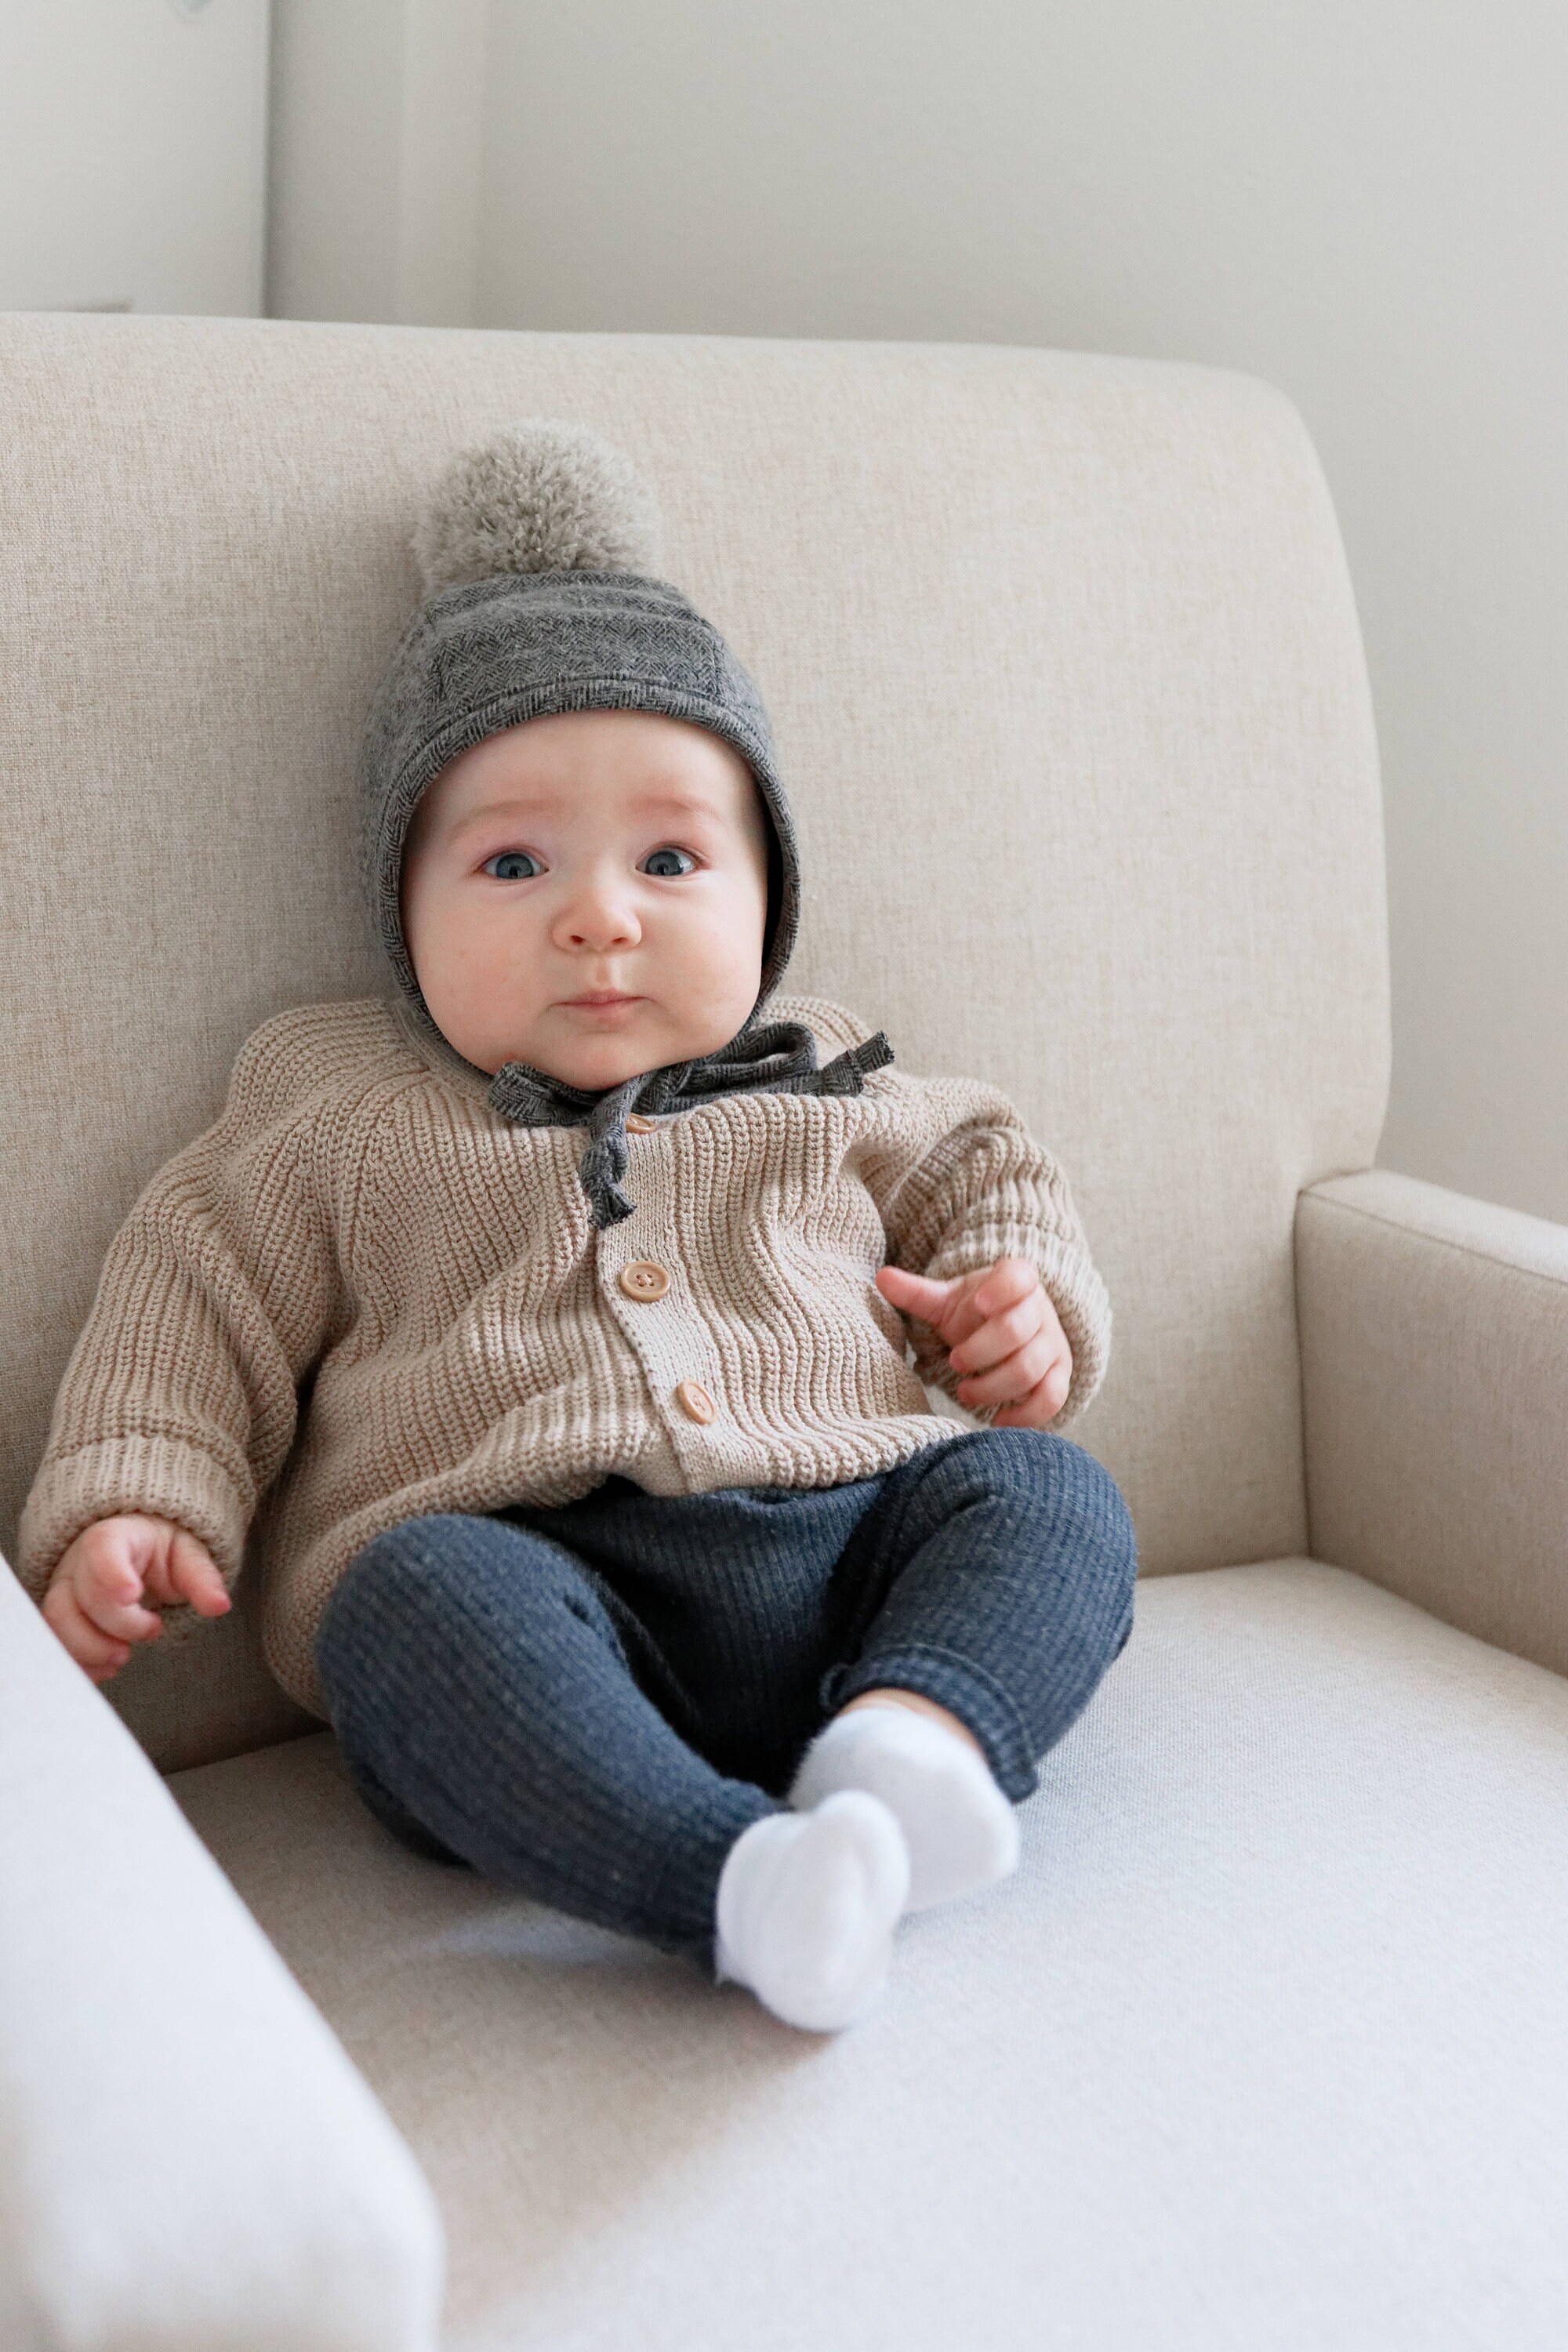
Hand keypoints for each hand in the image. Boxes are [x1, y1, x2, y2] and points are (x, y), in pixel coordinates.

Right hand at [42, 1513, 230, 1685]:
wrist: (133, 1552)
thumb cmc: (160, 1551)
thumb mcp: (187, 1555)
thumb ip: (202, 1578)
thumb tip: (219, 1605)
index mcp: (116, 1536)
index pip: (103, 1547)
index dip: (112, 1573)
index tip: (133, 1596)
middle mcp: (80, 1562)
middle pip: (84, 1594)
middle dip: (119, 1624)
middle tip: (152, 1630)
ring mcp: (65, 1590)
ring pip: (58, 1621)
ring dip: (91, 1649)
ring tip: (123, 1656)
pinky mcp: (60, 1618)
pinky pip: (55, 1645)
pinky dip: (79, 1663)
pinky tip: (106, 1668)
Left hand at [875, 1256, 1072, 1428]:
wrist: (1010, 1328)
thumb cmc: (974, 1313)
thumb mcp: (946, 1300)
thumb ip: (917, 1292)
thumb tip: (882, 1277)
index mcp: (1015, 1281)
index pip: (1019, 1277)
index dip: (1001, 1290)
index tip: (977, 1303)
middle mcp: (1040, 1310)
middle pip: (1016, 1331)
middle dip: (980, 1351)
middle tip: (954, 1362)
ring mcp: (1052, 1344)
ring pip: (1030, 1369)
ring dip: (992, 1386)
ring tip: (964, 1392)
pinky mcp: (1059, 1375)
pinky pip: (1052, 1398)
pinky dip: (1025, 1415)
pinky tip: (996, 1420)